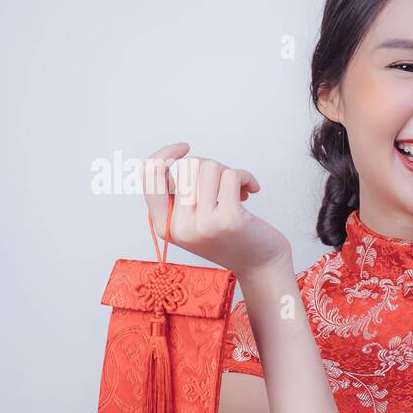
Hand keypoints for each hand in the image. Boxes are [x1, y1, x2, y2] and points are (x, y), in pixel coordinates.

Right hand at [141, 142, 291, 276]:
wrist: (262, 266)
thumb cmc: (232, 238)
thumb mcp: (196, 222)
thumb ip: (182, 198)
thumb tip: (181, 159)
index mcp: (165, 227)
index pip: (150, 177)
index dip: (163, 154)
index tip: (184, 147)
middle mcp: (180, 227)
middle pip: (188, 166)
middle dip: (213, 167)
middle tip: (228, 185)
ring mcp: (203, 224)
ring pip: (209, 166)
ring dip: (230, 172)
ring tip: (239, 190)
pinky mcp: (228, 219)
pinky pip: (232, 175)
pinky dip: (245, 176)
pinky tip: (252, 190)